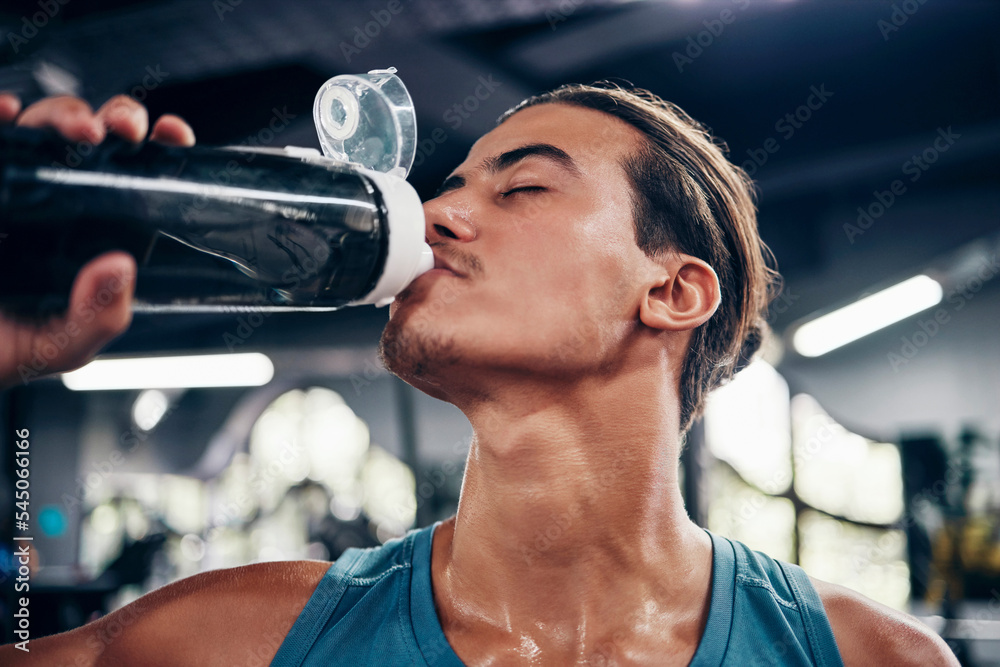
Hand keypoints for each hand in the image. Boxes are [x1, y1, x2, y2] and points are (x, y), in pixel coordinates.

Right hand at [0, 92, 195, 388]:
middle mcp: (56, 203)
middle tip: (123, 131)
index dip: (160, 151)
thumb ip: (99, 316)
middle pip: (96, 140)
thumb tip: (121, 266)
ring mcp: (11, 187)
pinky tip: (6, 113)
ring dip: (65, 115)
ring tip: (79, 132)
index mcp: (93, 236)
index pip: (137, 182)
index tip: (172, 134)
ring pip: (44, 126)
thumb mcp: (60, 345)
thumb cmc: (0, 349)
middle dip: (117, 119)